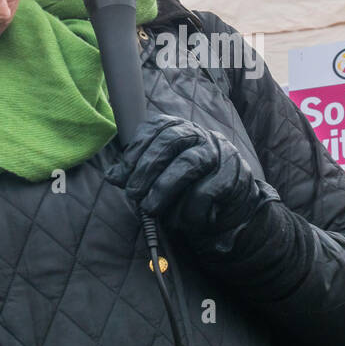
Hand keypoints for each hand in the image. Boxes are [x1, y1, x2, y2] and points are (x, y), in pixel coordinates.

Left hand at [106, 115, 279, 249]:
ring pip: (189, 163)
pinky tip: (180, 219)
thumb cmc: (188, 188)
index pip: (157, 126)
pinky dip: (189, 207)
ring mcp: (219, 154)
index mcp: (181, 129)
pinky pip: (207, 190)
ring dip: (164, 187)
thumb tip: (112, 175)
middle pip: (171, 141)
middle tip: (133, 193)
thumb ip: (137, 173)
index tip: (123, 173)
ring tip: (150, 207)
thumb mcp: (160, 177)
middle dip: (147, 168)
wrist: (228, 206)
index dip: (137, 148)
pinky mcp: (232, 177)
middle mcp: (201, 135)